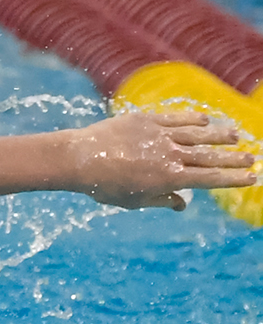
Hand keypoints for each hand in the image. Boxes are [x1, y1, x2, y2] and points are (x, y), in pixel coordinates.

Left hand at [68, 110, 255, 210]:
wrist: (78, 159)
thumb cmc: (103, 186)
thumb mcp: (134, 201)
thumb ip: (162, 200)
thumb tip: (182, 204)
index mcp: (169, 178)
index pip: (210, 178)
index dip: (232, 178)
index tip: (252, 177)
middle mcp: (170, 156)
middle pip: (210, 156)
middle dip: (233, 158)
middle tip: (253, 158)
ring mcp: (159, 136)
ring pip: (198, 134)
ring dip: (220, 135)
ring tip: (237, 136)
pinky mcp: (146, 120)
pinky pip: (176, 118)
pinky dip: (193, 119)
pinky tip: (206, 121)